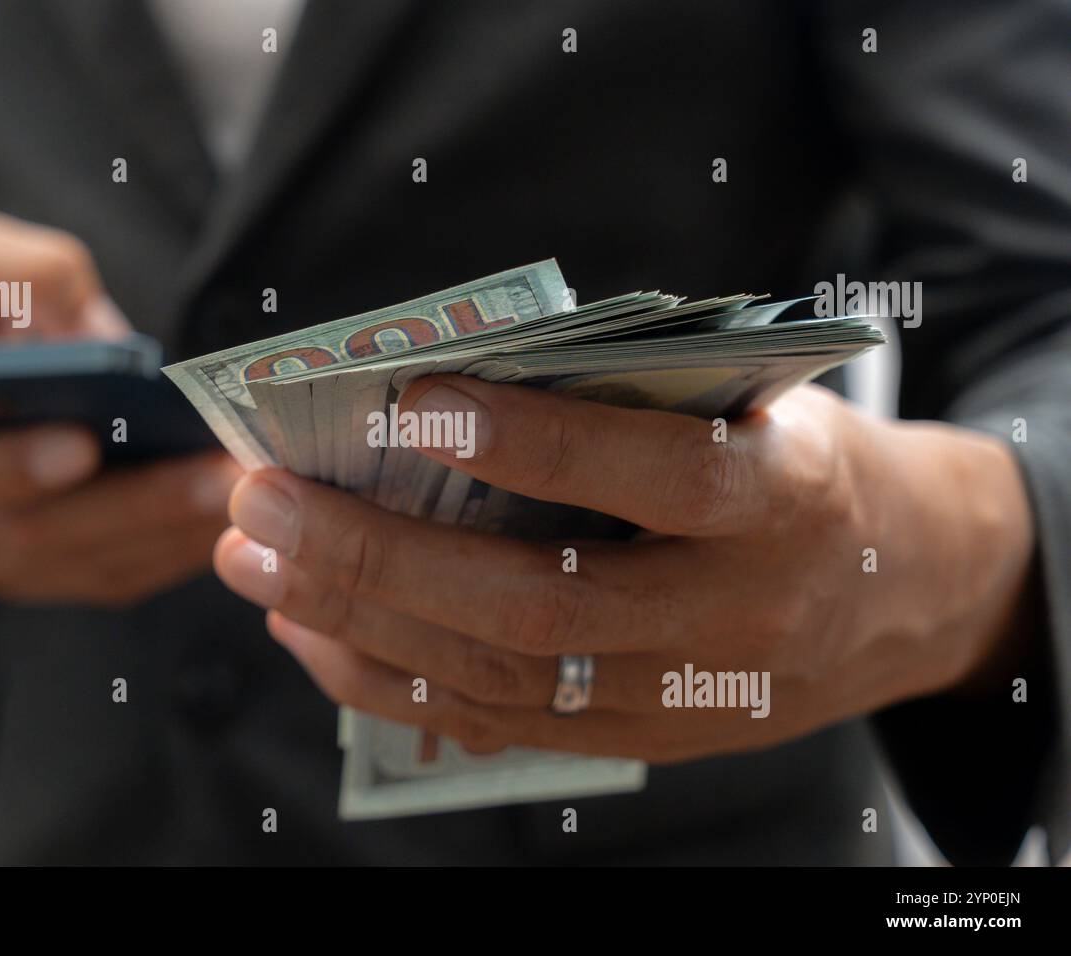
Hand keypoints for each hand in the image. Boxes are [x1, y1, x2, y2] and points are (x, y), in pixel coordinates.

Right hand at [0, 207, 239, 606]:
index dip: (10, 466)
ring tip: (251, 487)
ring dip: (179, 530)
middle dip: (138, 505)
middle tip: (218, 473)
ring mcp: (9, 565)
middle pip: (43, 536)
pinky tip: (242, 508)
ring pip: (97, 565)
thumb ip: (8, 273)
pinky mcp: (64, 574)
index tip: (83, 443)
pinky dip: (184, 547)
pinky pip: (128, 574)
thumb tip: (90, 323)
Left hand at [214, 377, 1033, 761]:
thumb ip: (630, 399)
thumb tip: (438, 392)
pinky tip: (311, 632)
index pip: (659, 472)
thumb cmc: (803, 465)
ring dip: (360, 620)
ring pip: (503, 679)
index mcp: (784, 494)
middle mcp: (737, 609)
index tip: (414, 401)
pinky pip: (500, 724)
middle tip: (265, 502)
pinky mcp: (646, 737)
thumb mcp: (755, 403)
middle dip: (382, 555)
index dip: (537, 442)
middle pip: (543, 605)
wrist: (904, 588)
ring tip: (257, 562)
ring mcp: (688, 693)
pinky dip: (391, 681)